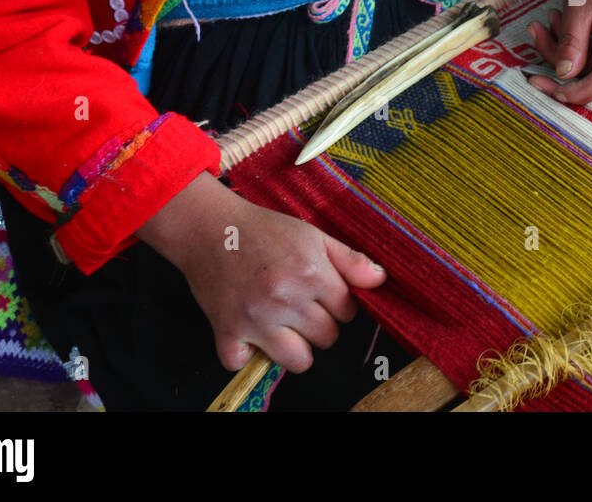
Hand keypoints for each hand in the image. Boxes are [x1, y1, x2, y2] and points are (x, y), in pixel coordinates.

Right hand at [136, 172, 386, 372]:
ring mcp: (256, 319)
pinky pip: (244, 363)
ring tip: (284, 326)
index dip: (339, 304)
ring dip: (295, 348)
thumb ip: (350, 259)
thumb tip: (381, 280)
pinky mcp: (227, 331)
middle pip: (327, 338)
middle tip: (301, 306)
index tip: (323, 294)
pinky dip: (247, 355)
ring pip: (298, 360)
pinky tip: (249, 334)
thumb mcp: (313, 234)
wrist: (210, 228)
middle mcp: (286, 299)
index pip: (348, 312)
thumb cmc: (264, 229)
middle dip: (321, 325)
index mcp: (311, 273)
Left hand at [526, 0, 591, 104]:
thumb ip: (571, 43)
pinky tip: (559, 21)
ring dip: (565, 50)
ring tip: (543, 23)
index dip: (580, 92)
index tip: (552, 90)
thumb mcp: (577, 4)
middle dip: (564, 66)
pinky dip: (577, 43)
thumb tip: (563, 74)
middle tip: (534, 47)